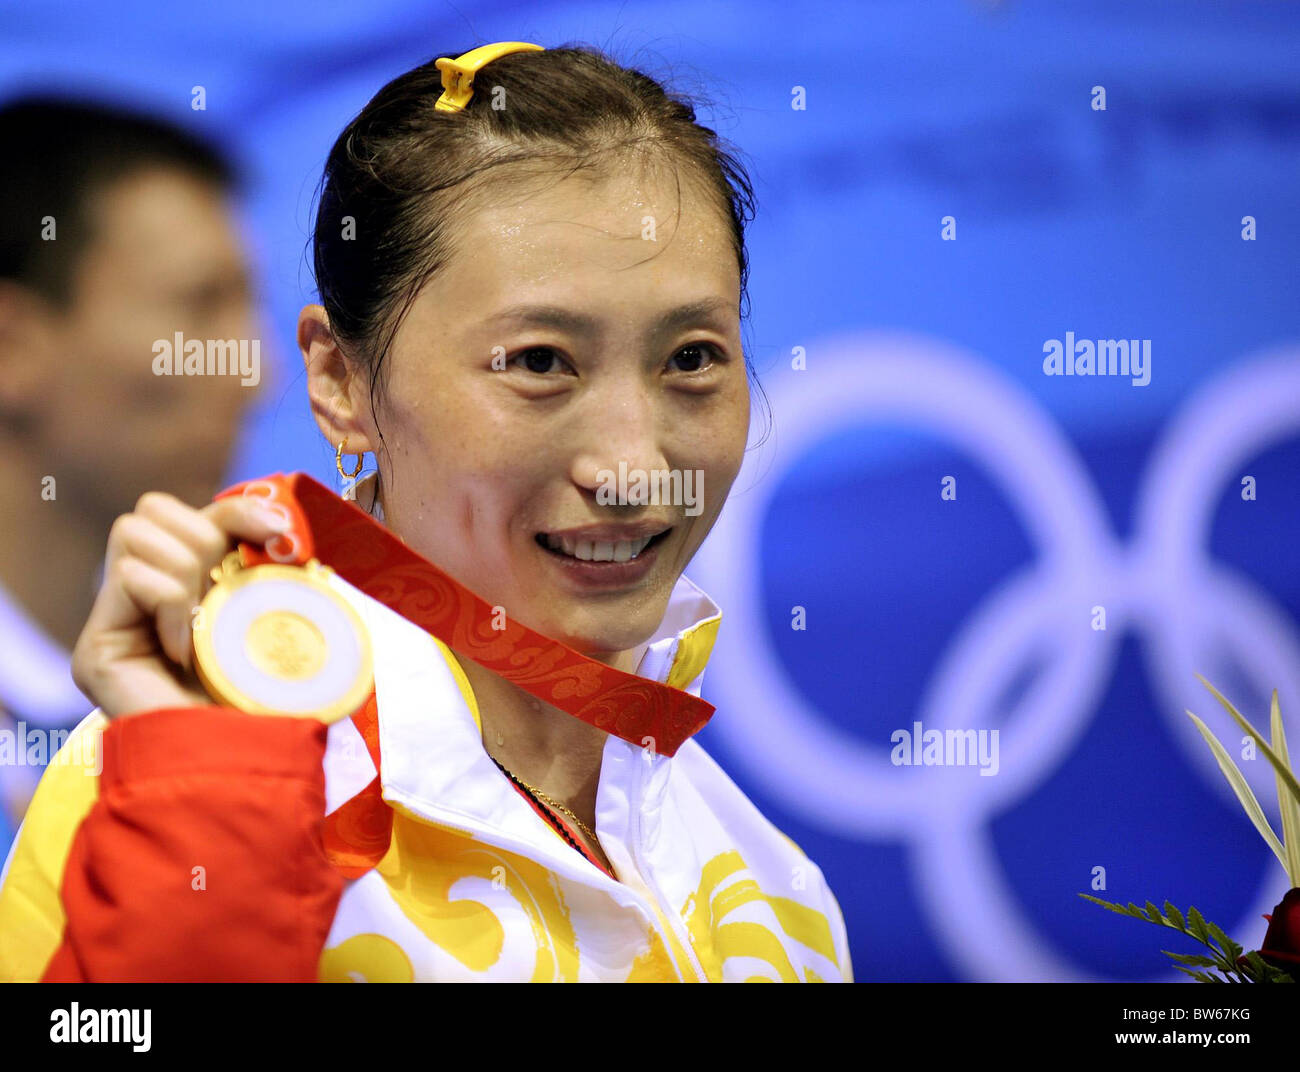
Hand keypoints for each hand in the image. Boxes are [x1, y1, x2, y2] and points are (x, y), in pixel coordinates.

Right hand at [72, 492, 291, 719]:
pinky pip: (131, 577)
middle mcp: (145, 602)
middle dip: (205, 538)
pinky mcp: (95, 648)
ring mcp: (115, 623)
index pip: (197, 514)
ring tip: (206, 630)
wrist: (242, 772)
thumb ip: (270, 576)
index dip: (237, 509)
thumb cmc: (268, 709)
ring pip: (135, 532)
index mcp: (192, 590)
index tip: (280, 532)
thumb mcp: (280, 627)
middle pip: (154, 509)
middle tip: (229, 593)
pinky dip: (171, 608)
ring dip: (187, 576)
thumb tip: (289, 526)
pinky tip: (186, 654)